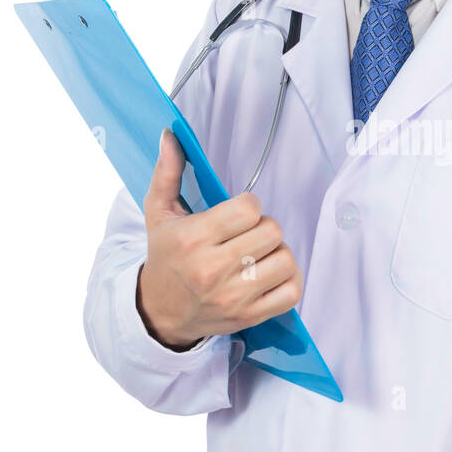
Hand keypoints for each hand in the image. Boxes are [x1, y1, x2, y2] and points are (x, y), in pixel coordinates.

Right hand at [136, 128, 303, 349]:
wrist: (161, 312)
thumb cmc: (165, 257)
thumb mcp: (158, 213)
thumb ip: (167, 172)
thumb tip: (170, 134)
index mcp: (192, 239)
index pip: (249, 209)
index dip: (249, 206)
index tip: (237, 213)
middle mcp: (212, 269)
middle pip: (272, 232)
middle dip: (265, 227)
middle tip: (248, 234)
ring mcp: (233, 297)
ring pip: (285, 260)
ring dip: (278, 253)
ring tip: (259, 254)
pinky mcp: (249, 316)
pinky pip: (292, 293)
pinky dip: (289, 280)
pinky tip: (271, 274)